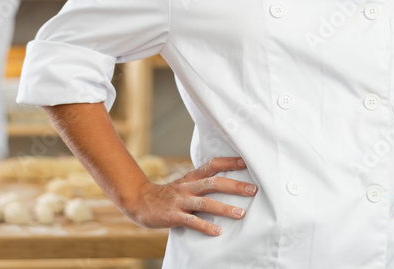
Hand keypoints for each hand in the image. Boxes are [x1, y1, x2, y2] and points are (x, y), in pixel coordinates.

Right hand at [120, 157, 256, 236]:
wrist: (141, 202)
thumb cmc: (169, 195)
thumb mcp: (185, 184)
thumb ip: (202, 183)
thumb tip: (227, 183)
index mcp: (191, 177)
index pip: (212, 165)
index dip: (228, 162)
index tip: (246, 162)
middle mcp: (187, 186)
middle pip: (213, 183)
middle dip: (234, 186)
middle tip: (252, 189)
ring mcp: (180, 201)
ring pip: (205, 202)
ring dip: (224, 208)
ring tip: (240, 213)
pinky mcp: (173, 215)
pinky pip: (192, 221)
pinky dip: (206, 226)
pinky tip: (218, 231)